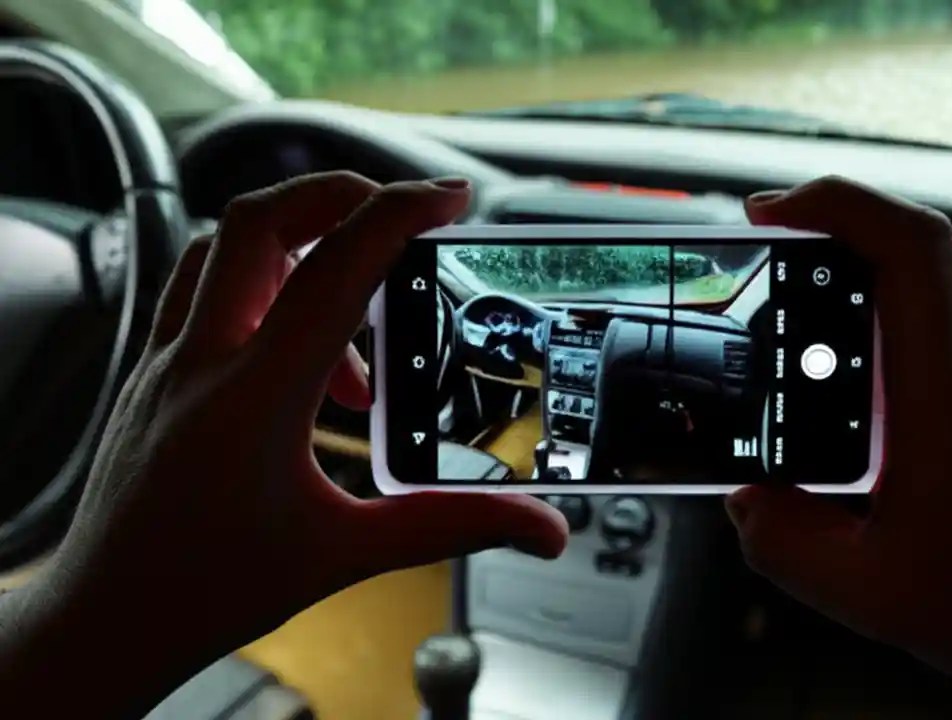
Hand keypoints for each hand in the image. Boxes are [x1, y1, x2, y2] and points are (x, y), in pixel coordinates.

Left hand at [13, 173, 566, 716]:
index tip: (449, 198)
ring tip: (354, 296)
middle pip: (258, 222)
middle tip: (398, 213)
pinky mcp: (148, 378)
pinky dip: (256, 286)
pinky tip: (294, 349)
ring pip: (218, 248)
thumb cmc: (204, 592)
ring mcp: (163, 364)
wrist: (104, 624)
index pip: (336, 272)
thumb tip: (538, 527)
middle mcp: (200, 364)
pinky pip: (198, 292)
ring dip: (293, 240)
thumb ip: (451, 527)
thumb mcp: (345, 554)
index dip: (400, 216)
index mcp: (254, 399)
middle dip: (338, 195)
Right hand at [726, 176, 951, 715]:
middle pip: (896, 266)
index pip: (910, 247)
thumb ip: (788, 545)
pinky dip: (877, 360)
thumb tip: (747, 503)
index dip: (836, 202)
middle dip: (813, 265)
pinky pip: (931, 348)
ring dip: (846, 322)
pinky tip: (854, 424)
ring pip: (911, 312)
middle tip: (754, 299)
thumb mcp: (877, 596)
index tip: (770, 210)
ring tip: (797, 380)